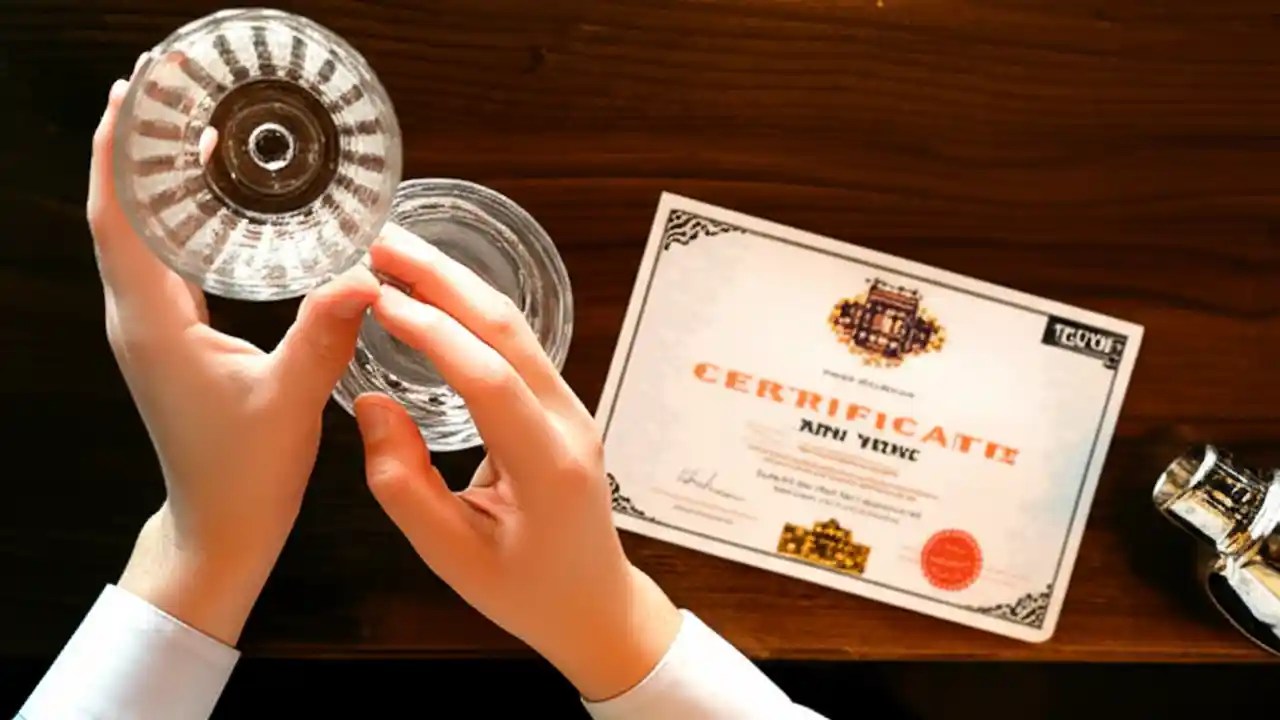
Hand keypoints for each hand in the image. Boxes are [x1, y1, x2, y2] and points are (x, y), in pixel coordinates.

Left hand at [91, 75, 378, 644]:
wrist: (218, 527)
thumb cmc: (245, 475)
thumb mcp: (292, 402)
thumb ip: (325, 335)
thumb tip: (364, 272)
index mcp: (153, 324)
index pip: (119, 216)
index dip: (121, 147)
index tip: (139, 89)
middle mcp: (138, 316)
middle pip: (119, 208)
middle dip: (135, 140)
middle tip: (171, 82)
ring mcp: (150, 326)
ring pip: (137, 229)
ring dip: (152, 173)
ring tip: (186, 119)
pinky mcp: (170, 336)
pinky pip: (161, 256)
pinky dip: (175, 212)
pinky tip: (208, 195)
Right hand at [353, 226, 682, 699]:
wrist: (593, 605)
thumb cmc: (525, 591)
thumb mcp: (450, 556)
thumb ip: (404, 482)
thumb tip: (371, 404)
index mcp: (547, 464)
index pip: (489, 378)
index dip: (433, 332)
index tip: (379, 298)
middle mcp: (569, 424)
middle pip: (509, 331)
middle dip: (445, 280)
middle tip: (385, 243)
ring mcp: (572, 410)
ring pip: (517, 330)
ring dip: (459, 286)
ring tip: (402, 254)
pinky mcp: (561, 408)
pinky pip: (519, 347)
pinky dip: (473, 313)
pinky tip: (438, 294)